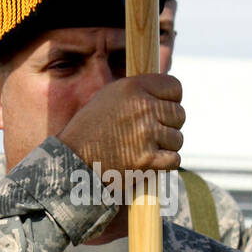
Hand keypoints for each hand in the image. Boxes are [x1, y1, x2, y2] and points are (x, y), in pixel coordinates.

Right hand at [59, 73, 184, 175]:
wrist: (72, 161)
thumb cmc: (90, 130)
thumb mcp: (109, 98)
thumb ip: (139, 93)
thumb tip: (168, 94)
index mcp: (133, 87)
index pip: (175, 86)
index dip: (170, 100)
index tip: (160, 110)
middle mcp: (142, 107)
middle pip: (179, 114)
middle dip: (168, 125)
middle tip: (148, 134)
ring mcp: (146, 134)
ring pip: (177, 139)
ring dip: (165, 147)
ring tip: (142, 148)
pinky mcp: (148, 159)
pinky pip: (174, 160)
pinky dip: (164, 164)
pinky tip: (147, 162)